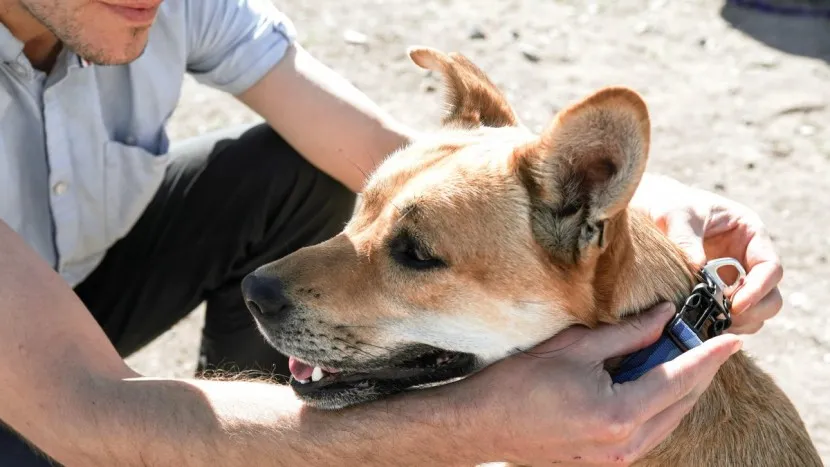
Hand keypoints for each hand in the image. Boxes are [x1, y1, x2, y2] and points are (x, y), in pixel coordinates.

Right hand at [457, 303, 742, 465]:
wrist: (482, 425)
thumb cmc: (519, 383)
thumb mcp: (575, 348)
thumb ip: (627, 335)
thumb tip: (663, 317)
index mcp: (620, 414)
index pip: (680, 379)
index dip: (709, 356)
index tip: (732, 338)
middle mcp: (625, 444)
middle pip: (681, 404)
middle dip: (698, 371)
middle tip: (703, 341)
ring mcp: (615, 459)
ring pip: (667, 421)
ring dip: (678, 389)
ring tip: (679, 357)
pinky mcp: (604, 462)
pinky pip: (647, 432)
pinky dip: (657, 405)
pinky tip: (650, 383)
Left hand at [630, 174, 783, 333]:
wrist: (651, 210)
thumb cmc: (668, 205)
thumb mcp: (675, 215)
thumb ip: (686, 239)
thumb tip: (697, 270)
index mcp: (749, 234)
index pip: (770, 268)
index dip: (758, 290)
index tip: (734, 305)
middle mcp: (748, 259)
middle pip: (771, 297)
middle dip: (751, 312)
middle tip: (721, 319)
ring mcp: (735, 279)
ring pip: (753, 314)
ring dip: (735, 324)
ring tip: (707, 324)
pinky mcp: (717, 295)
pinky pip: (728, 319)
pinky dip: (718, 326)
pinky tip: (696, 325)